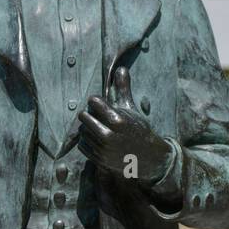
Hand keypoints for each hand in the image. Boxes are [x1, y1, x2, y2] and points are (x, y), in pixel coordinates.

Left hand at [78, 67, 172, 184]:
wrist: (146, 157)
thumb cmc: (137, 128)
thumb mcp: (131, 108)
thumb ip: (123, 89)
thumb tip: (121, 68)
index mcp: (117, 119)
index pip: (93, 102)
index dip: (95, 101)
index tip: (99, 103)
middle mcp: (109, 135)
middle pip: (83, 116)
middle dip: (88, 114)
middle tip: (95, 115)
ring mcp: (103, 149)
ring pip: (82, 131)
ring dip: (86, 127)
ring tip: (97, 126)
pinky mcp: (99, 160)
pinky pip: (82, 145)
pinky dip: (86, 141)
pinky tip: (95, 138)